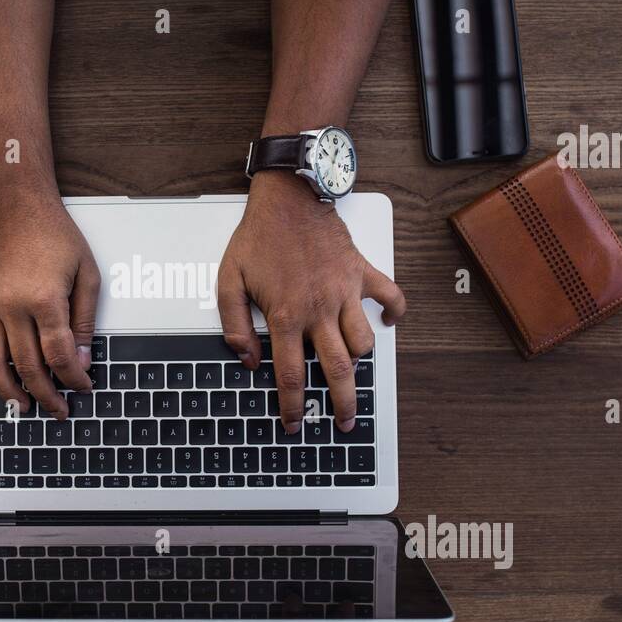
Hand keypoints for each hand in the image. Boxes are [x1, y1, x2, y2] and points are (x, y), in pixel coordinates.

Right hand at [0, 192, 99, 419]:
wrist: (17, 204)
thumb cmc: (54, 233)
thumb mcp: (86, 273)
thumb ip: (84, 320)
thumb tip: (82, 357)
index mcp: (44, 299)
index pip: (59, 354)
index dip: (73, 378)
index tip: (82, 387)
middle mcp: (12, 305)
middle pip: (27, 365)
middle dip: (46, 394)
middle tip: (57, 410)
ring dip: (7, 390)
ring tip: (22, 406)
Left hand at [217, 172, 405, 432]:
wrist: (288, 198)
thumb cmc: (257, 238)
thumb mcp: (228, 282)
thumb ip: (235, 326)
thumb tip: (249, 360)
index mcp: (285, 316)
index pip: (290, 375)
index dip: (293, 406)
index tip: (295, 423)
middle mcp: (319, 309)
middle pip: (338, 369)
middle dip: (342, 403)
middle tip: (344, 422)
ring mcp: (344, 291)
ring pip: (364, 341)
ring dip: (361, 360)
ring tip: (354, 371)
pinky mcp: (361, 272)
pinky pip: (390, 297)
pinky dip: (393, 313)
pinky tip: (386, 323)